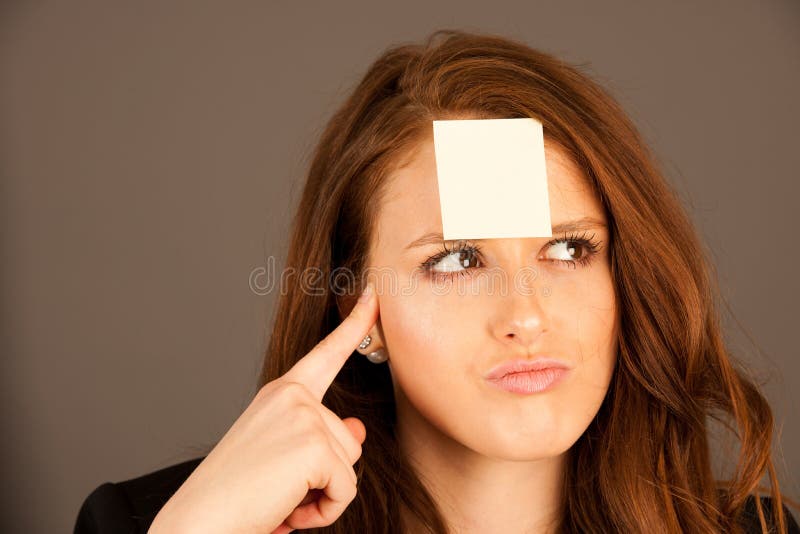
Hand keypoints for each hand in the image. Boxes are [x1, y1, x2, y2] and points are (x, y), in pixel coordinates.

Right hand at [149, 284, 377, 533]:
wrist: (198, 523)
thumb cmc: (232, 494)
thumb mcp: (283, 458)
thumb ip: (323, 438)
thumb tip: (358, 428)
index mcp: (281, 394)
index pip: (327, 354)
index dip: (356, 324)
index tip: (375, 295)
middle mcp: (293, 397)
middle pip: (349, 439)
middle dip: (325, 476)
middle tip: (281, 490)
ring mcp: (303, 416)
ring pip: (350, 465)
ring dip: (324, 496)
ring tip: (282, 502)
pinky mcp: (313, 445)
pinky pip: (346, 488)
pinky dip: (325, 512)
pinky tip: (290, 513)